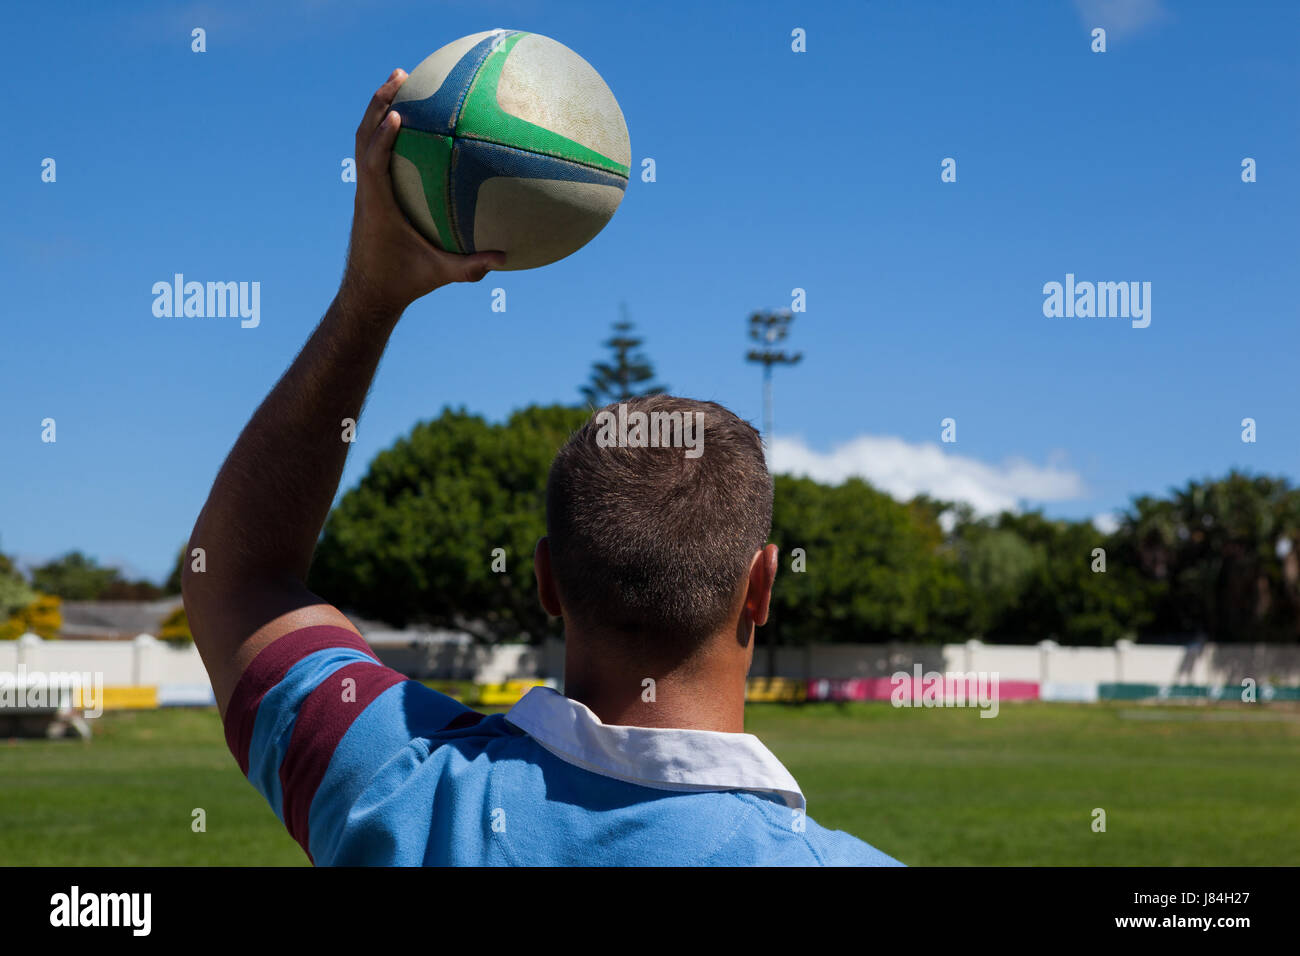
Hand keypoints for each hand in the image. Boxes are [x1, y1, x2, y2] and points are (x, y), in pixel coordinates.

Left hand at [340, 69, 505, 315]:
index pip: (374, 163)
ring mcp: (365, 191)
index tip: (398, 114)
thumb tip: (503, 257)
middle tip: (401, 74)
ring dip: (378, 109)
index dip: (382, 137)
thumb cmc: (401, 283)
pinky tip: (408, 120)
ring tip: (400, 82)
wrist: (368, 294)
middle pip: (363, 137)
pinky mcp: (369, 193)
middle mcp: (366, 193)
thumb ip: (469, 268)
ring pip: (363, 140)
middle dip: (378, 103)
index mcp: (377, 207)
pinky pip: (373, 152)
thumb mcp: (438, 275)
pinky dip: (384, 130)